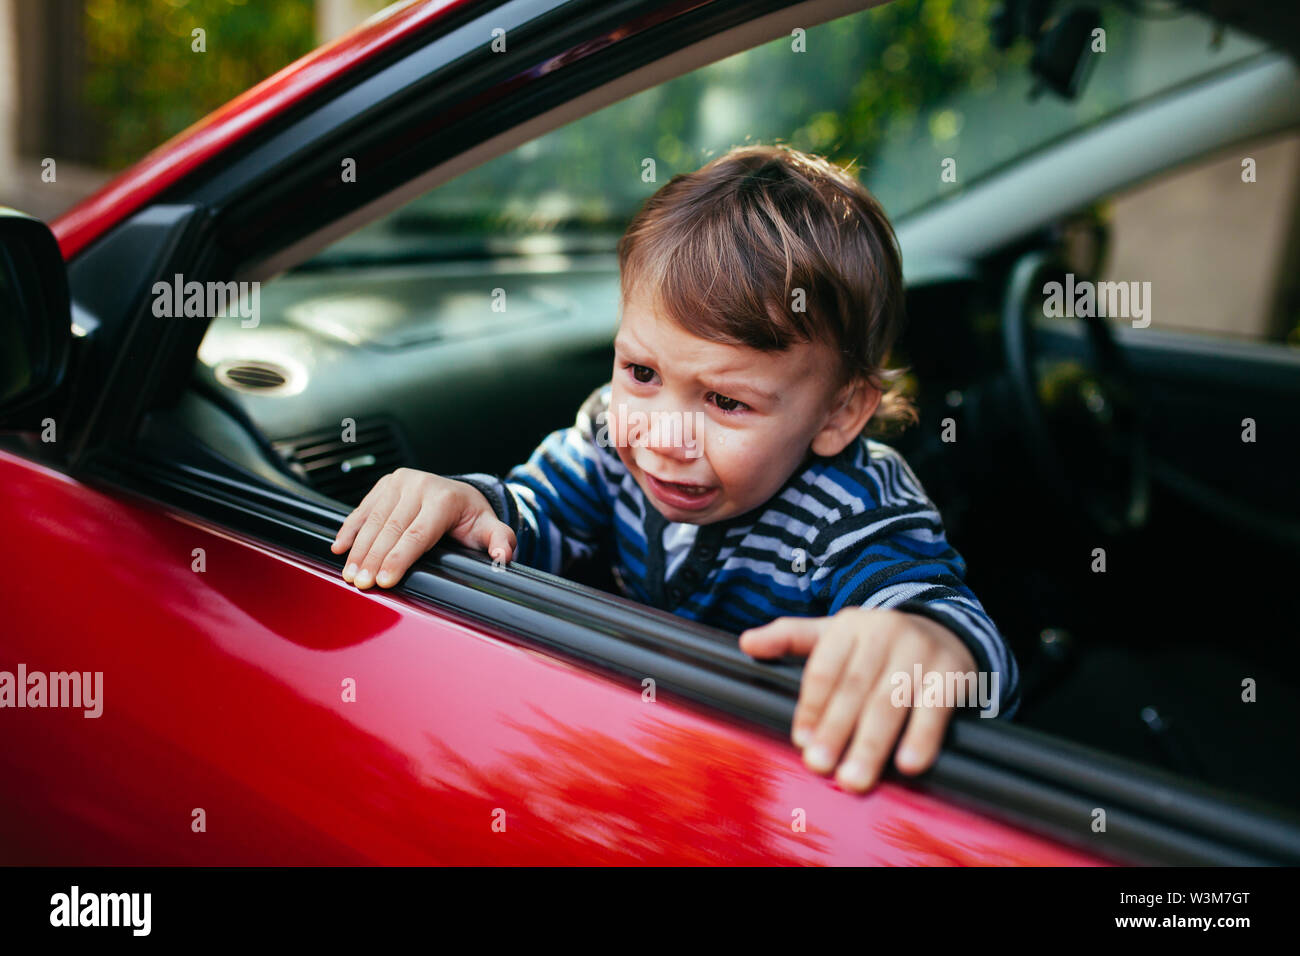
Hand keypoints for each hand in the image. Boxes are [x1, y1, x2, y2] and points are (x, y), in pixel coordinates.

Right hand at [330, 468, 515, 589]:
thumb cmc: (472, 518)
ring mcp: (399, 482)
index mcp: (444, 498)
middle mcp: (419, 485)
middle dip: (373, 559)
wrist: (458, 493)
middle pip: (390, 529)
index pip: (416, 534)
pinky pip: (363, 509)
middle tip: (361, 584)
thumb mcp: (490, 529)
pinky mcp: (384, 484)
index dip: (398, 559)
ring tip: (350, 574)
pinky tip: (339, 548)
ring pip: (373, 520)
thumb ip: (500, 542)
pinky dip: (350, 530)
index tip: (384, 581)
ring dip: (358, 549)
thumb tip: (502, 558)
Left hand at [739, 608, 976, 792]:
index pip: (824, 669)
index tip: (801, 741)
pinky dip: (922, 738)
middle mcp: (885, 634)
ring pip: (891, 703)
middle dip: (836, 731)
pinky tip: (908, 765)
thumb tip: (746, 643)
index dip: (811, 707)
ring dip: (871, 744)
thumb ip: (789, 638)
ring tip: (854, 779)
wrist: (944, 627)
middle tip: (819, 767)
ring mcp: (920, 652)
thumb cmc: (877, 643)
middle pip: (855, 689)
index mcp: (849, 626)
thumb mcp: (833, 633)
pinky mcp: (952, 673)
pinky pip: (935, 709)